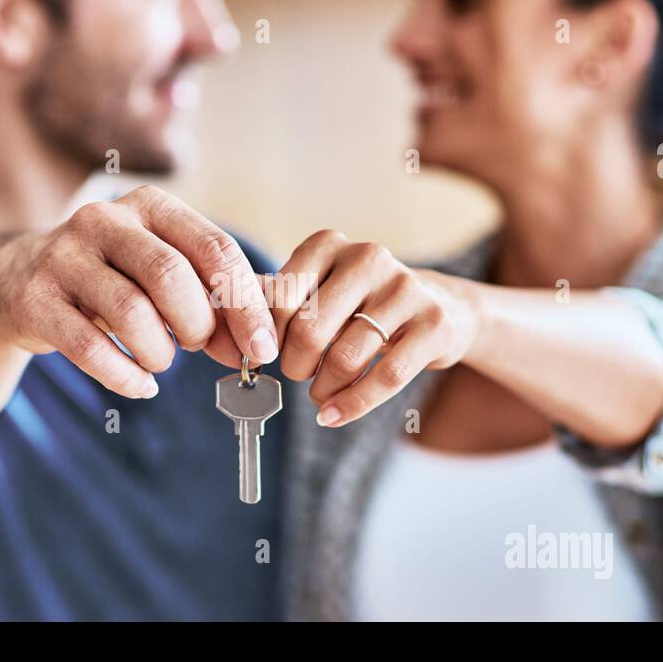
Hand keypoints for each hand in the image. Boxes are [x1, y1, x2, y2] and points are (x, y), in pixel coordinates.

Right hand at [0, 185, 278, 397]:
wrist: (18, 284)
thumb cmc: (112, 280)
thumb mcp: (163, 272)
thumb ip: (214, 300)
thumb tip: (259, 344)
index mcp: (150, 207)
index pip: (213, 248)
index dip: (245, 304)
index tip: (262, 348)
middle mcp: (104, 220)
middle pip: (170, 276)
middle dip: (198, 325)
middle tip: (200, 347)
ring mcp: (63, 257)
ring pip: (131, 312)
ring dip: (160, 353)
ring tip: (160, 361)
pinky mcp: (34, 299)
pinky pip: (90, 347)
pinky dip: (125, 376)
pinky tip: (140, 384)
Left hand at [267, 230, 475, 426]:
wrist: (440, 307)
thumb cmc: (361, 303)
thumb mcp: (317, 289)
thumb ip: (273, 299)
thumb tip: (222, 313)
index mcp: (328, 245)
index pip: (279, 299)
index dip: (267, 338)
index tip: (268, 355)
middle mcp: (368, 258)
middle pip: (309, 331)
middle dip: (294, 366)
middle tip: (297, 375)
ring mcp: (405, 288)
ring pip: (345, 358)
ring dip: (322, 390)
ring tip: (320, 395)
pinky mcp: (434, 323)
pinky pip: (386, 377)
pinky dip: (353, 405)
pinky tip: (334, 416)